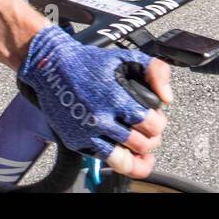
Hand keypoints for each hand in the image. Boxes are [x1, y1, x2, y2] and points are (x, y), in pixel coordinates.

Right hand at [18, 25, 171, 176]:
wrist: (52, 66)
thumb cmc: (90, 62)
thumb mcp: (127, 56)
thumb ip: (156, 71)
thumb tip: (167, 98)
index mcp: (115, 97)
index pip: (150, 124)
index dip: (159, 123)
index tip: (155, 119)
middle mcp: (100, 118)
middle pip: (141, 144)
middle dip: (152, 139)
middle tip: (149, 131)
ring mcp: (87, 132)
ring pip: (125, 160)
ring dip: (139, 155)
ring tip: (141, 148)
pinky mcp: (76, 141)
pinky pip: (105, 161)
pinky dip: (122, 162)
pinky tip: (128, 155)